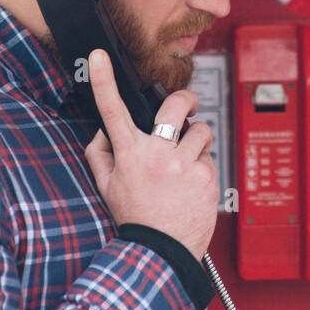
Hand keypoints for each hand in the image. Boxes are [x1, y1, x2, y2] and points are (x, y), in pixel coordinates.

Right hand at [84, 49, 218, 261]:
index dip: (103, 80)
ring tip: (186, 164)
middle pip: (175, 105)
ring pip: (200, 131)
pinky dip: (204, 166)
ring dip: (196, 141)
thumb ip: (101, 155)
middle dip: (186, 99)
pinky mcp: (206, 176)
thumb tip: (104, 129)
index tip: (99, 56)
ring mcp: (182, 164)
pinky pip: (210, 156)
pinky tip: (192, 185)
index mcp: (128, 155)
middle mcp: (156, 155)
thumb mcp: (108, 188)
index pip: (112, 111)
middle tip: (187, 105)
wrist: (161, 253)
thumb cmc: (136, 219)